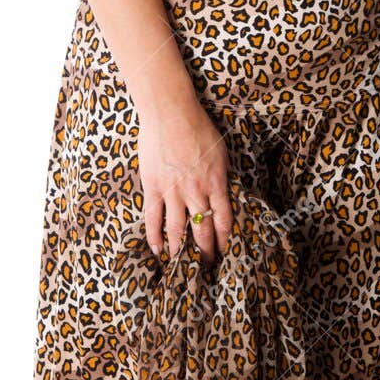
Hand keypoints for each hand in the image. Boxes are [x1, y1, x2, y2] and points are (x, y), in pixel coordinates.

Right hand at [138, 95, 232, 262]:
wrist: (170, 112)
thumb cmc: (198, 127)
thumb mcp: (221, 151)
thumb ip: (223, 175)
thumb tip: (227, 191)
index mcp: (216, 182)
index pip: (224, 219)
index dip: (224, 240)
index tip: (225, 252)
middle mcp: (196, 191)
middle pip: (203, 230)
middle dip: (206, 252)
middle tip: (206, 266)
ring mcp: (173, 191)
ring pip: (177, 230)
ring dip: (180, 251)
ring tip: (181, 265)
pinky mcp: (153, 187)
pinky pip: (153, 218)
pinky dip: (154, 237)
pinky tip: (157, 250)